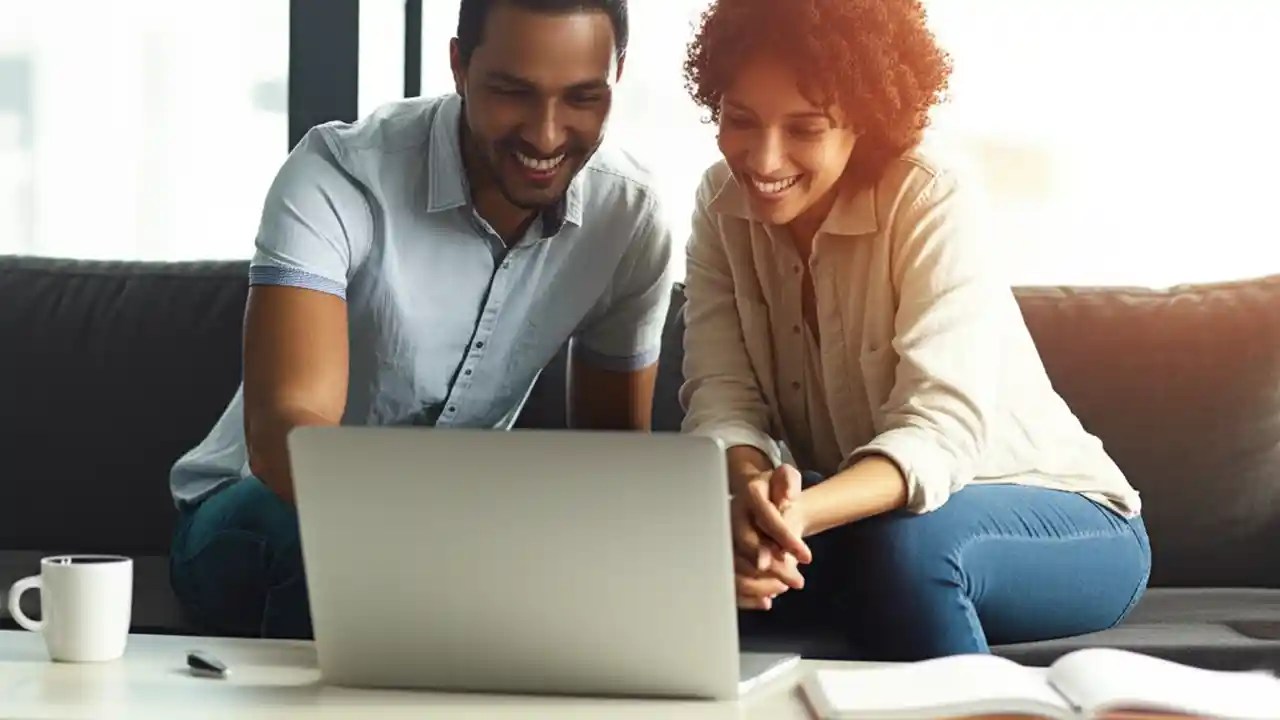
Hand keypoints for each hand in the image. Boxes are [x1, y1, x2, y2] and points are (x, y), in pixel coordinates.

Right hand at [730, 465, 812, 609]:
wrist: (756, 497)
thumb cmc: (774, 488)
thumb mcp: (785, 476)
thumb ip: (789, 481)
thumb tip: (788, 498)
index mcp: (750, 495)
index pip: (767, 518)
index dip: (786, 539)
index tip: (807, 557)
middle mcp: (732, 516)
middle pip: (748, 546)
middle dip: (775, 567)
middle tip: (798, 581)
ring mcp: (725, 536)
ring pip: (735, 566)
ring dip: (761, 584)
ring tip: (785, 588)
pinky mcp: (724, 553)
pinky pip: (729, 578)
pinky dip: (746, 595)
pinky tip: (766, 601)